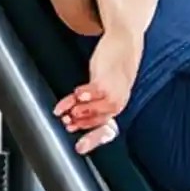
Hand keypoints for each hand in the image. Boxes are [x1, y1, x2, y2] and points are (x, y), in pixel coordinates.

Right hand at [53, 31, 139, 153]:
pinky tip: (77, 94)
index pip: (104, 129)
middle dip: (81, 124)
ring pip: (98, 107)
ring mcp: (115, 90)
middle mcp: (118, 102)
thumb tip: (69, 116)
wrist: (124, 43)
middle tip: (65, 123)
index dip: (91, 139)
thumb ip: (87, 103)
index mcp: (115, 107)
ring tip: (66, 112)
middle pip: (98, 120)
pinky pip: (97, 88)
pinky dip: (87, 93)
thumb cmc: (112, 67)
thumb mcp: (101, 87)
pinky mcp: (109, 76)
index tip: (79, 147)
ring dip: (81, 111)